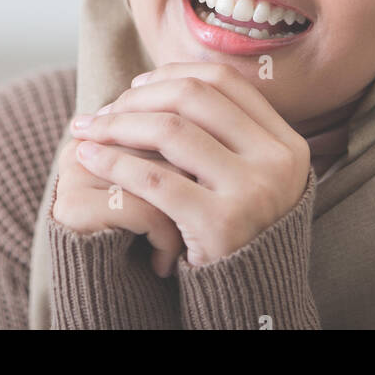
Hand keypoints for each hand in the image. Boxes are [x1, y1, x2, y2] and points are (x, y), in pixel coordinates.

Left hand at [68, 62, 310, 268]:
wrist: (248, 301)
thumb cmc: (233, 229)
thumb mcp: (246, 175)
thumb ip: (221, 131)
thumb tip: (157, 79)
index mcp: (286, 143)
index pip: (224, 81)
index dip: (173, 73)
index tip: (136, 85)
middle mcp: (277, 163)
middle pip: (194, 98)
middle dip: (138, 97)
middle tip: (103, 109)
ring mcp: (253, 193)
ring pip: (171, 131)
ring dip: (118, 124)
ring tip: (88, 130)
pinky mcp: (222, 225)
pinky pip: (155, 179)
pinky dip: (115, 162)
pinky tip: (89, 158)